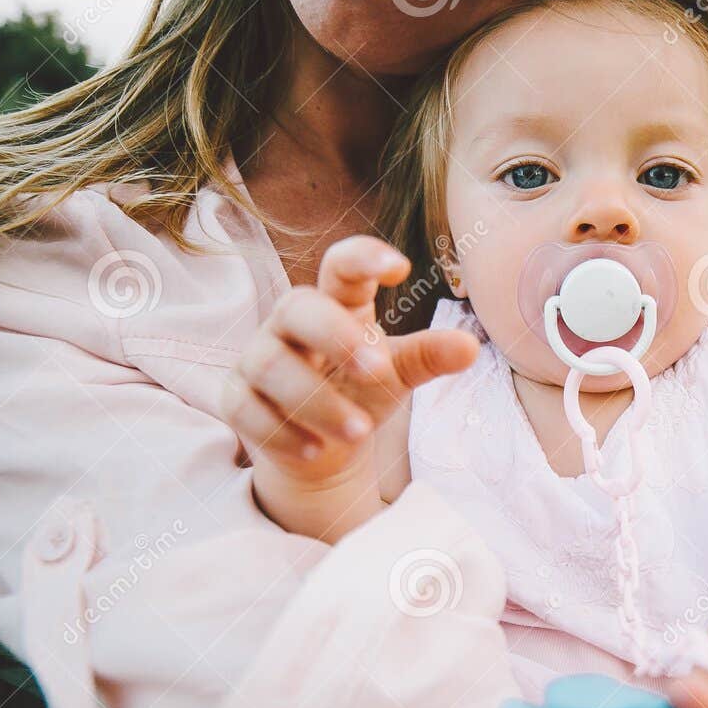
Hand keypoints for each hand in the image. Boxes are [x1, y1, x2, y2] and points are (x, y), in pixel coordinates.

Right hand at [221, 235, 478, 486]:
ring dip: (317, 400)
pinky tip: (318, 450)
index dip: (363, 257)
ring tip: (359, 429)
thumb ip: (428, 357)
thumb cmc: (358, 392)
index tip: (399, 267)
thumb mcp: (398, 373)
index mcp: (335, 304)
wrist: (320, 450)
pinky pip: (247, 410)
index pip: (341, 266)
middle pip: (298, 307)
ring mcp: (257, 359)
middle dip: (335, 337)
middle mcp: (290, 323)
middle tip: (377, 371)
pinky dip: (285, 433)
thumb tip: (471, 347)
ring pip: (271, 366)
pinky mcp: (236, 399)